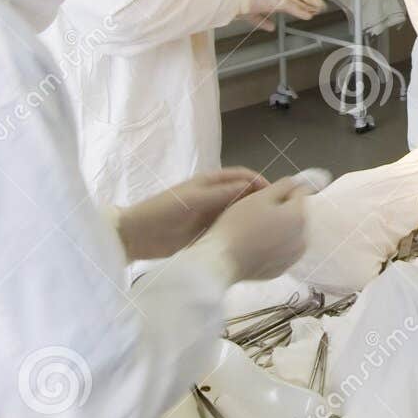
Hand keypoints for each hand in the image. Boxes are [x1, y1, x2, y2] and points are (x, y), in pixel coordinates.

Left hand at [117, 168, 267, 261]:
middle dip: (261, 201)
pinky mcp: (208, 232)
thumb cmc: (164, 210)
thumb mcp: (194, 199)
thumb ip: (222, 193)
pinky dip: (242, 232)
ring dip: (252, 218)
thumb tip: (253, 187)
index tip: (277, 194)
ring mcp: (211, 215)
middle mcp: (214, 196)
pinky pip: (229, 229)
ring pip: (239, 213)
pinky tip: (253, 242)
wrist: (138, 235)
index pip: (243, 176)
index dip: (261, 182)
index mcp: (210, 182)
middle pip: (244, 194)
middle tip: (279, 214)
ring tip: (271, 229)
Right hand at [197, 176, 311, 284]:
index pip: (301, 191)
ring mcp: (293, 255)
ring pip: (291, 231)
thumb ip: (282, 186)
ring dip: (280, 226)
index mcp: (299, 216)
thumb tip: (294, 182)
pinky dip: (275, 244)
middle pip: (297, 212)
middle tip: (258, 212)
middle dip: (282, 208)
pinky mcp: (283, 268)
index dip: (284, 188)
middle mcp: (302, 237)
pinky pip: (283, 249)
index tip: (269, 194)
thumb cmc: (237, 227)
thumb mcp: (258, 197)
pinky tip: (256, 243)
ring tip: (255, 229)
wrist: (222, 261)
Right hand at [243, 0, 324, 30]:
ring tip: (317, 10)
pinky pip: (294, 6)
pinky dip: (301, 12)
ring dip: (310, 3)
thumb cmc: (239, 1)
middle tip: (318, 4)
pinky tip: (307, 16)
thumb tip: (270, 27)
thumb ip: (263, 20)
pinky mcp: (279, 1)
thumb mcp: (253, 12)